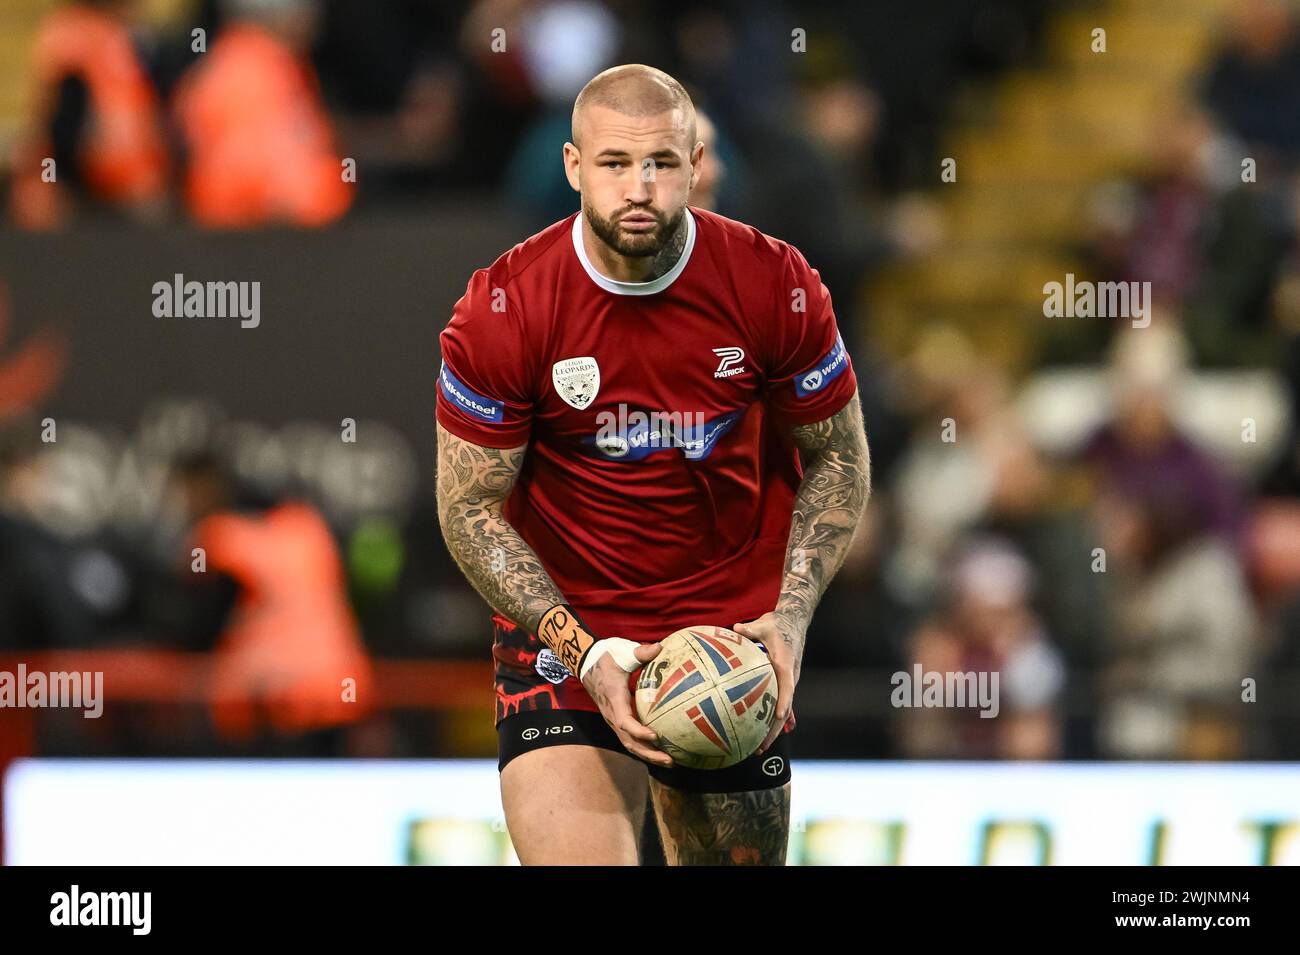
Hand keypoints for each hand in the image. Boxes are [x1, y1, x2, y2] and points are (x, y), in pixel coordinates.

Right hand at [581, 642, 672, 766]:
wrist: (586, 661)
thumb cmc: (606, 656)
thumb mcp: (622, 652)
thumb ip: (641, 652)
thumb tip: (660, 648)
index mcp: (614, 698)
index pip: (625, 721)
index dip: (639, 731)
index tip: (656, 736)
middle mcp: (612, 713)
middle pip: (628, 741)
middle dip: (648, 753)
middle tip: (670, 760)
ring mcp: (612, 718)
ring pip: (628, 743)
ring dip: (647, 754)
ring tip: (669, 761)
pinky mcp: (616, 719)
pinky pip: (628, 738)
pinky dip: (643, 747)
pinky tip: (659, 750)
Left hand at [734, 612, 803, 754]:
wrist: (794, 622)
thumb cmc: (777, 624)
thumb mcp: (764, 624)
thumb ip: (751, 629)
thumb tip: (735, 629)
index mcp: (785, 665)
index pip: (787, 687)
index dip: (784, 703)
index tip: (778, 718)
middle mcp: (790, 677)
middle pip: (785, 708)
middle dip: (774, 730)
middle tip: (760, 748)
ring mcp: (788, 682)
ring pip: (783, 710)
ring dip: (773, 730)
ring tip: (760, 749)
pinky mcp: (784, 682)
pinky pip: (781, 704)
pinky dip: (778, 720)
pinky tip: (773, 735)